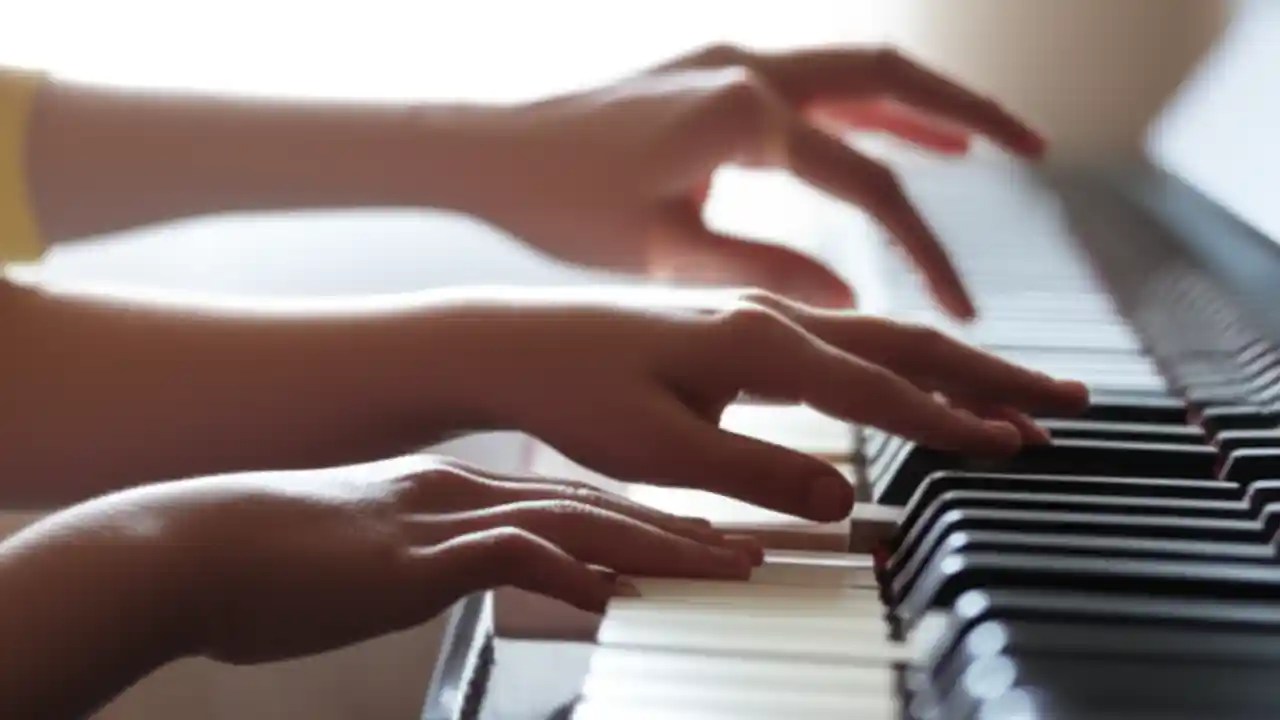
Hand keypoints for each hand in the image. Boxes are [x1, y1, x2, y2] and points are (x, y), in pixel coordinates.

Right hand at [0, 459, 757, 714]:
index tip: (699, 541)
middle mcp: (462, 492)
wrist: (193, 549)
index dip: (643, 522)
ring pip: (576, 523)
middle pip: (595, 505)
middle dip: (677, 530)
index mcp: (455, 491)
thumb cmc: (275, 565)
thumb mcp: (373, 559)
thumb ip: (431, 562)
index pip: (573, 502)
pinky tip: (618, 596)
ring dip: (657, 548)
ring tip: (723, 570)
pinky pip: (512, 560)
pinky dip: (573, 575)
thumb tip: (464, 581)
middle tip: (746, 552)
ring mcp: (441, 517)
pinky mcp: (415, 554)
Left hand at [431, 291, 1086, 521]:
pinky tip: (911, 378)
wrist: (513, 344)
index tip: (1018, 447)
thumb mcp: (664, 449)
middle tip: (1066, 402)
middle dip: (992, 375)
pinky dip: (898, 363)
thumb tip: (848, 501)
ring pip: (881, 337)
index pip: (883, 387)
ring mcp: (758, 316)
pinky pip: (843, 342)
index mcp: (762, 342)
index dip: (954, 422)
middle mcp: (771, 318)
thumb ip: (761, 472)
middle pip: (908, 343)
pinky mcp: (740, 327)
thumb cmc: (576, 391)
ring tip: (1014, 391)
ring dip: (953, 365)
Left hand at [473, 45, 1044, 317]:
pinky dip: (858, 105)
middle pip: (892, 78)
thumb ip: (766, 267)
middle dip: (969, 117)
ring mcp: (731, 59)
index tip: (960, 309)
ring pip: (856, 66)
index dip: (925, 251)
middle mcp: (749, 69)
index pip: (868, 185)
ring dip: (922, 103)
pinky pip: (810, 80)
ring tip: (981, 144)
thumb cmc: (559, 203)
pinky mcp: (712, 69)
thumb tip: (850, 291)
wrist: (485, 148)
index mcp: (744, 117)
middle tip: (1037, 149)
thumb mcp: (667, 250)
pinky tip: (883, 133)